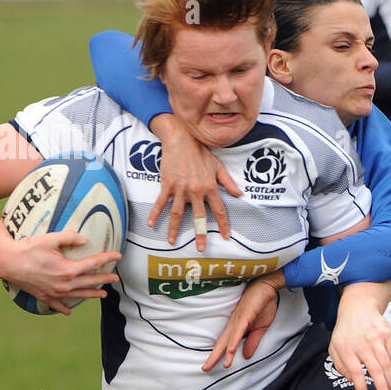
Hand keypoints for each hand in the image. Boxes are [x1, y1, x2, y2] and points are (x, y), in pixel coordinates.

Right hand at [0, 231, 120, 315]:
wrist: (6, 262)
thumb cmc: (28, 248)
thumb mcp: (50, 238)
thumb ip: (69, 237)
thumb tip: (85, 240)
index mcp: (68, 270)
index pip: (93, 264)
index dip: (107, 258)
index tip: (118, 255)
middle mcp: (64, 284)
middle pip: (90, 281)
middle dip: (104, 279)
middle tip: (116, 278)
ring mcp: (54, 292)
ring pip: (78, 295)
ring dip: (92, 294)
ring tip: (103, 294)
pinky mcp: (44, 296)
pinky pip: (57, 305)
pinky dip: (64, 308)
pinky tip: (69, 311)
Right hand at [149, 115, 241, 251]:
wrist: (181, 140)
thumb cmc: (200, 152)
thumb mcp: (217, 166)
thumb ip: (228, 182)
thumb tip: (239, 194)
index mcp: (210, 188)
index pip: (219, 210)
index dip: (223, 224)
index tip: (226, 237)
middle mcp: (196, 191)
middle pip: (199, 217)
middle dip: (200, 234)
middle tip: (201, 249)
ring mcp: (181, 189)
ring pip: (178, 213)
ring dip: (174, 229)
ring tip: (172, 242)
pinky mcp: (167, 185)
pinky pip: (161, 203)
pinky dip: (156, 214)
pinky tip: (151, 224)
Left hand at [202, 273, 283, 370]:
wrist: (267, 286)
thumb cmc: (262, 304)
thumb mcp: (260, 328)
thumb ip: (252, 341)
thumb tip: (246, 356)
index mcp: (236, 327)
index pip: (225, 344)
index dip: (218, 355)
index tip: (210, 366)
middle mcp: (234, 324)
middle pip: (222, 343)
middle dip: (214, 357)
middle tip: (205, 369)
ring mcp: (239, 319)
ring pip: (229, 338)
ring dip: (224, 352)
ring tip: (220, 364)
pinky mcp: (246, 315)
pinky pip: (239, 330)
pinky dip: (234, 340)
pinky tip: (230, 349)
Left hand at [328, 295, 390, 389]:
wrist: (359, 307)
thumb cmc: (345, 331)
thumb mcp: (334, 347)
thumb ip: (340, 365)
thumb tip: (351, 380)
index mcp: (346, 348)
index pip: (355, 372)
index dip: (361, 387)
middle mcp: (362, 343)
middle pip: (375, 369)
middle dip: (382, 387)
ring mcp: (376, 338)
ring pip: (386, 363)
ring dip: (390, 380)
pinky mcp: (387, 333)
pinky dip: (390, 363)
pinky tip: (386, 367)